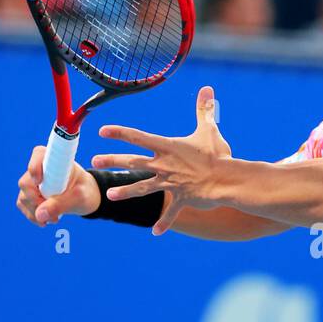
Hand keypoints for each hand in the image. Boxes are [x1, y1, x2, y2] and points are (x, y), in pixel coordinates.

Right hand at [16, 145, 101, 225]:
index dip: (35, 168)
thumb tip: (40, 215)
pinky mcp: (28, 193)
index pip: (38, 155)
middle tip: (55, 213)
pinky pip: (22, 205)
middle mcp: (40, 167)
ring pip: (23, 197)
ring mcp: (32, 180)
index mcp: (55, 159)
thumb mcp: (79, 197)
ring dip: (37, 212)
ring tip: (55, 218)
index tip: (39, 181)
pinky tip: (46, 220)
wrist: (84, 196)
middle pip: (26, 183)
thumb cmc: (84, 191)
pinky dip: (33, 216)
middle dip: (38, 202)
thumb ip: (61, 204)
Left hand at [91, 85, 231, 234]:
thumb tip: (207, 89)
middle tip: (95, 162)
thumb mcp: (209, 130)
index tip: (102, 131)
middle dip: (112, 161)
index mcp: (168, 147)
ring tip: (110, 196)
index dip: (119, 133)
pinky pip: (171, 211)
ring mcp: (171, 182)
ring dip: (126, 192)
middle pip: (133, 162)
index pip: (138, 137)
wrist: (228, 179)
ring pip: (143, 187)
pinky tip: (155, 232)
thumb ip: (204, 110)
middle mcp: (164, 164)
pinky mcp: (181, 198)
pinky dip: (164, 222)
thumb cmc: (218, 154)